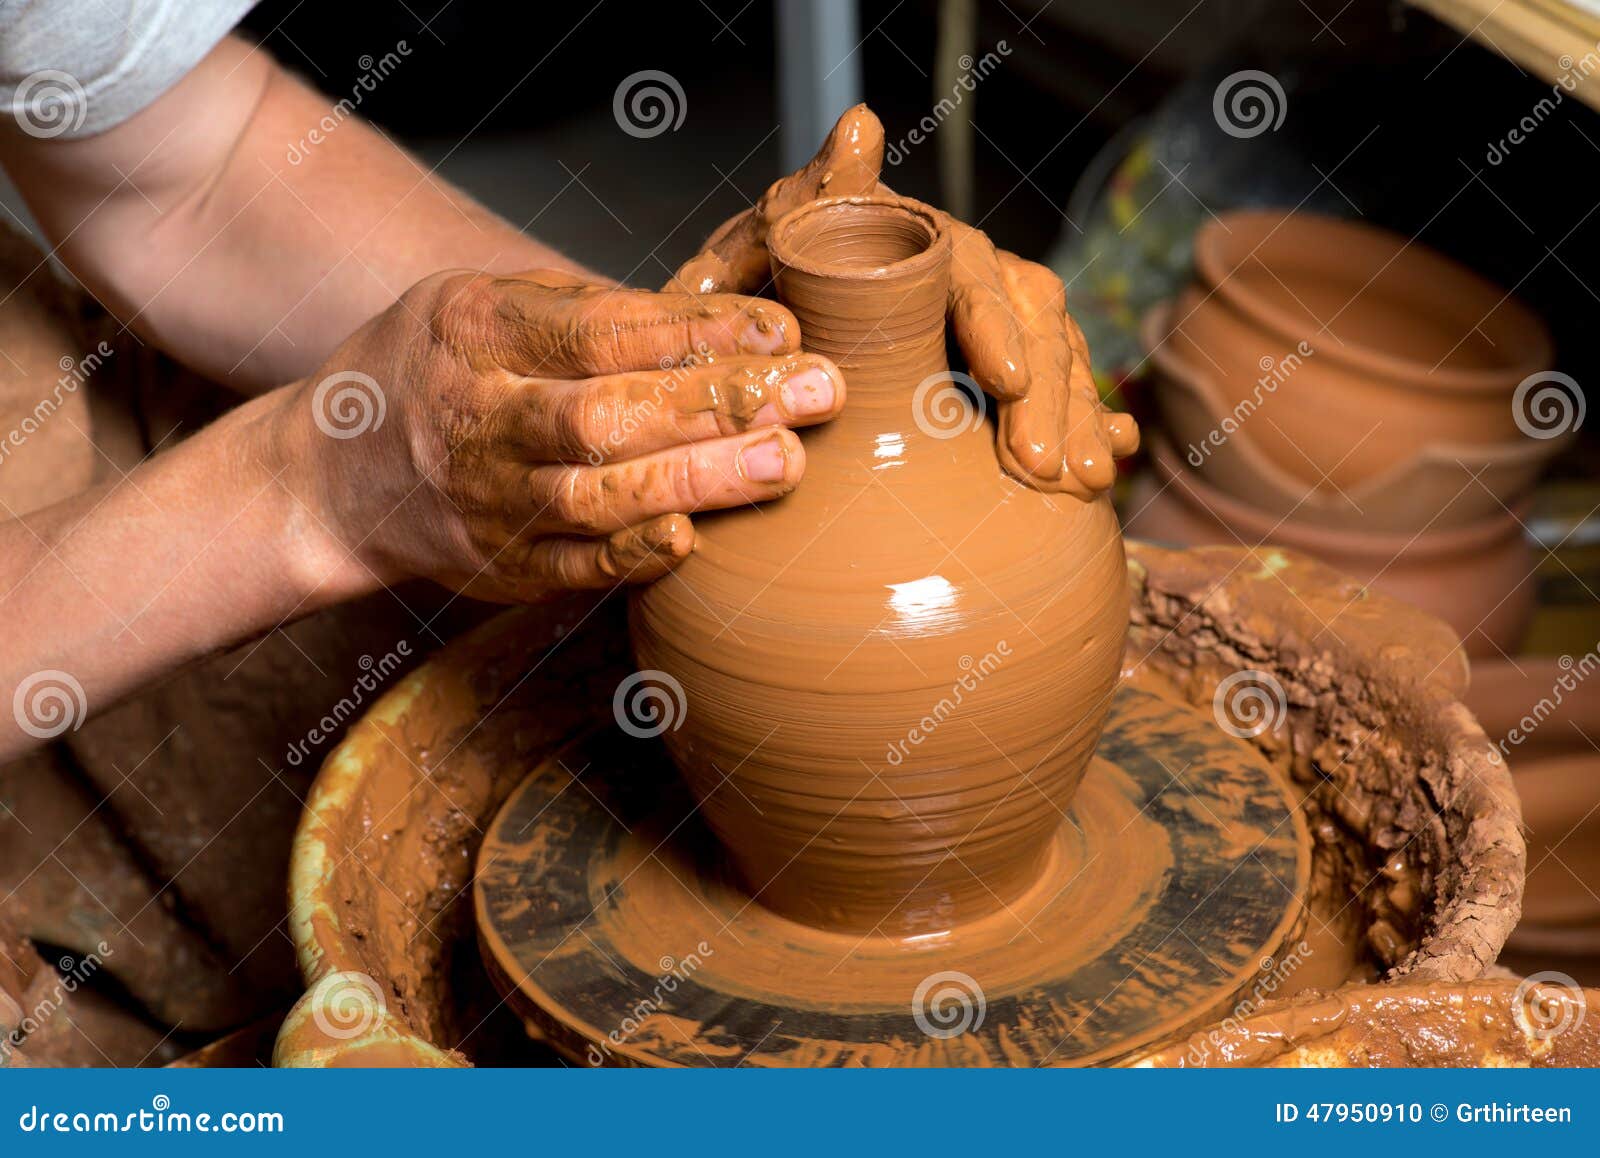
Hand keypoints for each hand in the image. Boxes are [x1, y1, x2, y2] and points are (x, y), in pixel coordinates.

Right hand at [290, 269, 843, 601]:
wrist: (334, 477)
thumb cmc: (436, 370)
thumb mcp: (484, 304)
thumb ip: (589, 310)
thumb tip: (722, 321)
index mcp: (478, 330)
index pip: (602, 329)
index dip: (698, 331)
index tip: (782, 329)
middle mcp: (479, 416)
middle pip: (608, 412)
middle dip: (720, 402)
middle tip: (818, 393)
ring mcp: (488, 500)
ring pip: (597, 495)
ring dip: (697, 481)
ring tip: (784, 462)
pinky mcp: (502, 567)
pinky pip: (573, 567)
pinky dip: (632, 556)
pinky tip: (695, 539)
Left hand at [669, 105, 1137, 498]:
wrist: (769, 324)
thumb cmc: (774, 278)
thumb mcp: (785, 235)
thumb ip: (824, 188)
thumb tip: (859, 124)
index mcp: (936, 248)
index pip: (980, 279)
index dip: (996, 327)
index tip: (1004, 379)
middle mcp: (980, 283)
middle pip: (1035, 330)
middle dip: (1050, 400)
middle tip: (1047, 467)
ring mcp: (999, 330)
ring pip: (1059, 366)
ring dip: (1079, 421)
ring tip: (1088, 482)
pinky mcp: (1005, 377)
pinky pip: (1063, 396)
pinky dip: (1092, 424)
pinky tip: (1114, 455)